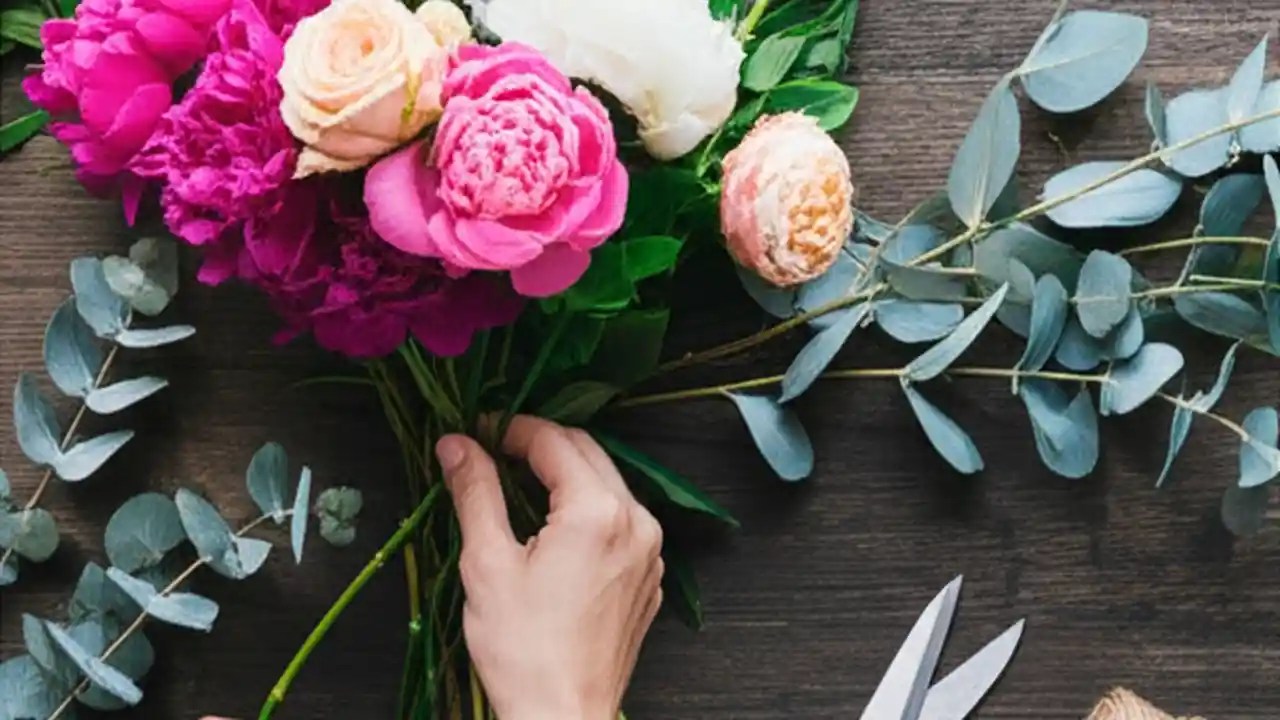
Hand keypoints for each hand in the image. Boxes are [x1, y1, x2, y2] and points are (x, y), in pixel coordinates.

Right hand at [437, 416, 663, 719]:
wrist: (561, 716)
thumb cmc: (524, 651)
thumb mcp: (487, 563)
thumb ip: (476, 493)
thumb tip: (457, 446)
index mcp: (599, 512)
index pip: (553, 440)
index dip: (510, 429)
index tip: (477, 433)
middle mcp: (636, 523)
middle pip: (587, 452)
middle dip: (539, 444)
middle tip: (493, 453)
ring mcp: (649, 552)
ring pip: (607, 485)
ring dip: (565, 475)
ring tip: (517, 489)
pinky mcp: (648, 577)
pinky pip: (621, 522)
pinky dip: (587, 511)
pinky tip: (552, 530)